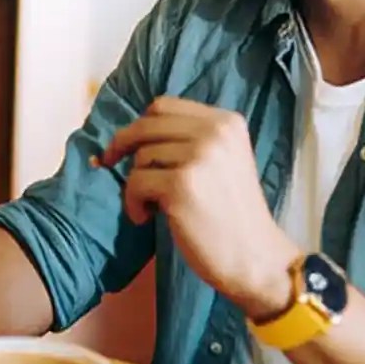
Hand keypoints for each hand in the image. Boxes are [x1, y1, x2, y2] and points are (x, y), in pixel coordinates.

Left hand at [99, 96, 300, 319]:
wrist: (255, 257)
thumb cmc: (233, 215)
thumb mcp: (224, 161)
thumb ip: (192, 140)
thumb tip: (133, 133)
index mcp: (226, 122)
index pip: (164, 106)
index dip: (139, 123)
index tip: (126, 143)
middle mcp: (215, 132)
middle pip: (147, 125)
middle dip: (121, 144)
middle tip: (108, 164)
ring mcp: (199, 157)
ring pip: (140, 157)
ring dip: (136, 184)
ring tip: (153, 206)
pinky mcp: (181, 185)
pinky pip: (135, 183)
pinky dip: (133, 204)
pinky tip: (146, 218)